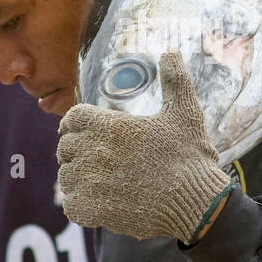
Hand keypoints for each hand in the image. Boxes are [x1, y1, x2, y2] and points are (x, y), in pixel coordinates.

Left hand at [56, 51, 232, 241]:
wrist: (196, 201)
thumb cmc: (190, 156)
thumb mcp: (185, 112)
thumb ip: (175, 79)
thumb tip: (171, 51)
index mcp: (110, 125)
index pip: (73, 117)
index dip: (74, 123)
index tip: (78, 130)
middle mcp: (94, 151)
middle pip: (65, 147)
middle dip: (75, 151)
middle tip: (91, 158)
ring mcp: (91, 182)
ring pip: (66, 177)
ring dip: (77, 179)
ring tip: (95, 182)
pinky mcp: (93, 210)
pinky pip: (70, 205)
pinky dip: (79, 205)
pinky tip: (96, 203)